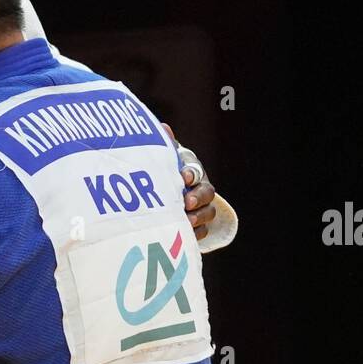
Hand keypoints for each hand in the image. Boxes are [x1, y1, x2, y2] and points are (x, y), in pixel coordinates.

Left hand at [163, 124, 216, 242]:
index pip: (195, 169)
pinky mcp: (196, 227)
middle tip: (187, 202)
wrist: (154, 198)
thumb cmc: (159, 174)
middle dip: (198, 197)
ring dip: (198, 217)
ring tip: (186, 221)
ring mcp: (200, 208)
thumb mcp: (160, 161)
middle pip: (207, 192)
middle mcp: (199, 188)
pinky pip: (201, 232)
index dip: (191, 173)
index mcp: (190, 170)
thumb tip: (164, 128)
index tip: (183, 177)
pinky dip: (194, 233)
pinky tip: (184, 235)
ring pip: (208, 213)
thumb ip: (163, 147)